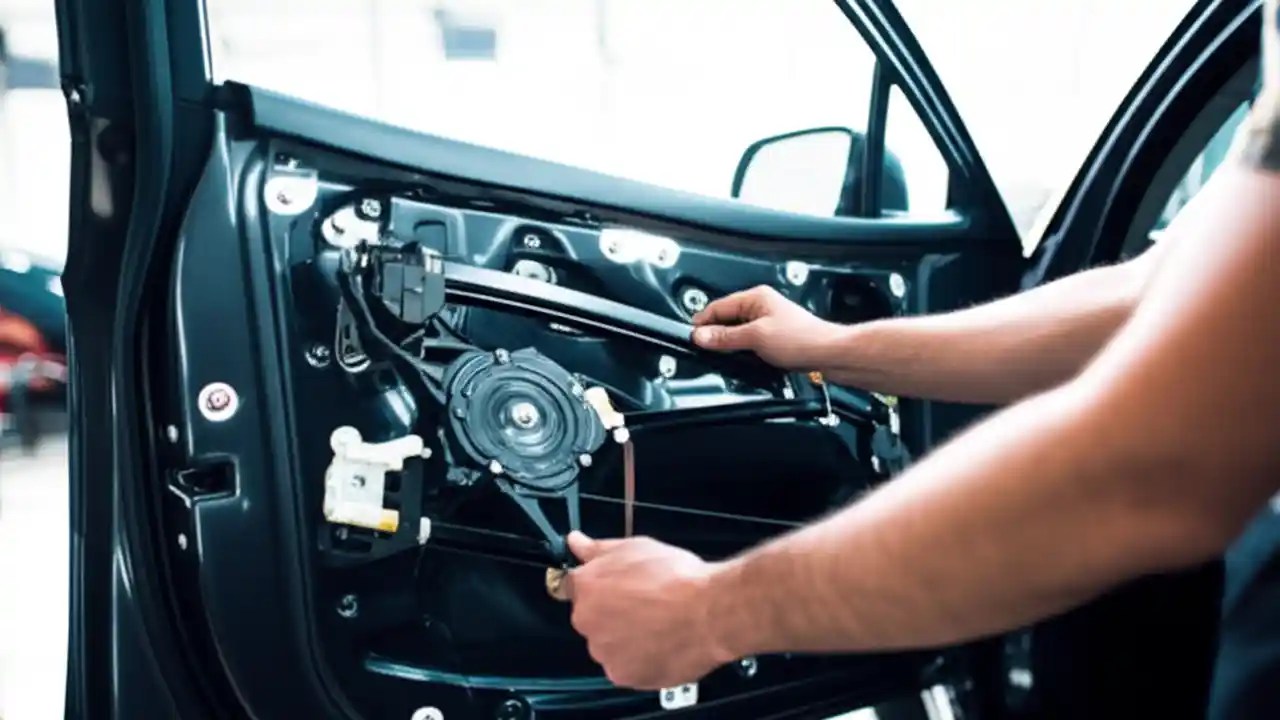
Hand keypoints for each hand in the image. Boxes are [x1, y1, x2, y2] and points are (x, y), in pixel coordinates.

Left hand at [565, 532, 734, 688]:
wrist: (710, 612)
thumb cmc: (677, 578)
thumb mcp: (635, 547)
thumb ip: (597, 548)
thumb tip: (576, 542)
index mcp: (586, 588)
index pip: (571, 587)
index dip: (593, 585)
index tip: (607, 587)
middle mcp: (588, 622)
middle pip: (592, 618)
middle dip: (611, 612)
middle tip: (644, 603)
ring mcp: (605, 653)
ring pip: (609, 645)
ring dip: (624, 638)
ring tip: (657, 625)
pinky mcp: (625, 676)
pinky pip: (627, 667)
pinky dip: (640, 659)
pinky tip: (661, 643)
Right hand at [691, 285, 839, 368]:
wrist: (830, 355)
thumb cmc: (802, 339)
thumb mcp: (756, 337)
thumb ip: (725, 337)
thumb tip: (701, 336)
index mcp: (756, 298)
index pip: (717, 306)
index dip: (702, 323)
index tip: (692, 338)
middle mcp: (762, 306)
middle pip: (726, 319)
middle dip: (715, 334)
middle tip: (705, 349)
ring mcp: (768, 323)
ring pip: (737, 332)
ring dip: (730, 344)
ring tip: (727, 355)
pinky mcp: (774, 338)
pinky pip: (749, 342)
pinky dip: (743, 351)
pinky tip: (744, 360)